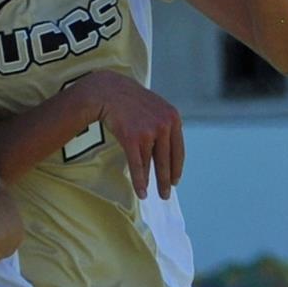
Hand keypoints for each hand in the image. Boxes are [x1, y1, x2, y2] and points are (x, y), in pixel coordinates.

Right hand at [83, 69, 184, 199]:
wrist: (108, 91)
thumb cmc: (131, 100)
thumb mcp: (156, 107)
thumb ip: (165, 124)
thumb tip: (169, 148)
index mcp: (173, 117)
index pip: (179, 149)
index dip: (177, 168)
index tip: (175, 180)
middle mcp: (164, 125)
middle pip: (167, 160)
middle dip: (167, 180)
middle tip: (166, 194)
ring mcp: (149, 132)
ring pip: (152, 164)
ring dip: (153, 182)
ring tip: (154, 194)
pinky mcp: (133, 139)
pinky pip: (138, 165)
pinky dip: (140, 181)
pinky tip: (142, 192)